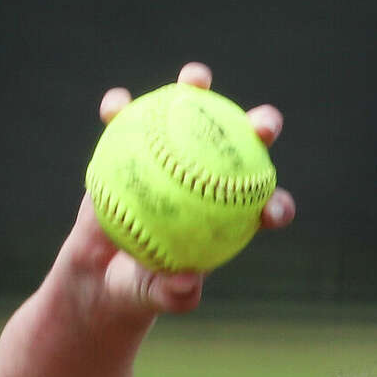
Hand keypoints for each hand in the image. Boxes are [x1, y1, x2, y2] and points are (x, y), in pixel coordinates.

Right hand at [81, 62, 295, 317]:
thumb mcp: (153, 298)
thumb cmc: (139, 288)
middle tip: (262, 126)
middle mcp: (208, 178)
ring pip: (191, 116)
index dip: (276, 205)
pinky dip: (122, 110)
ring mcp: (173, 155)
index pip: (262, 207)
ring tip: (195, 79)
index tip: (271, 211)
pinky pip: (128, 121)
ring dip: (197, 91)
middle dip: (261, 128)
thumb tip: (187, 283)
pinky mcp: (135, 145)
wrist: (101, 274)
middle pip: (243, 148)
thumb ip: (174, 295)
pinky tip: (116, 105)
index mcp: (228, 217)